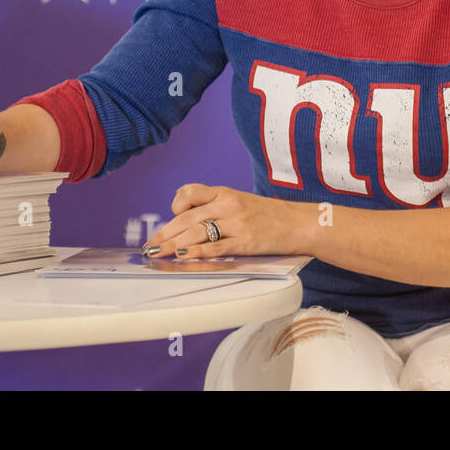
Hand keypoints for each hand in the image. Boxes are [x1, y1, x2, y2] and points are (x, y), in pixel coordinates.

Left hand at [144, 184, 300, 258]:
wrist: (299, 223)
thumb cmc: (269, 215)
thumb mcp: (241, 202)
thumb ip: (216, 208)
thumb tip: (187, 224)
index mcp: (225, 192)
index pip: (190, 193)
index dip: (175, 206)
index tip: (169, 220)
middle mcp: (228, 205)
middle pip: (187, 218)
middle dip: (165, 234)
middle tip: (150, 246)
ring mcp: (236, 224)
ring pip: (196, 233)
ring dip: (173, 245)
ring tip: (159, 254)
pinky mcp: (244, 242)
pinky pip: (215, 248)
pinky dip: (196, 253)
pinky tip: (183, 256)